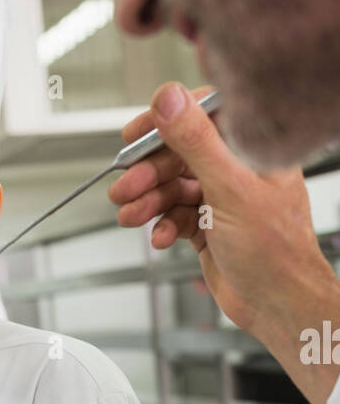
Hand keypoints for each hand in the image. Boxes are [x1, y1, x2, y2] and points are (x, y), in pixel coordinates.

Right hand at [108, 81, 339, 403]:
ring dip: (148, 201)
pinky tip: (160, 238)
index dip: (166, 121)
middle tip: (125, 187)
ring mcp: (222, 198)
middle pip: (180, 155)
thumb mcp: (229, 189)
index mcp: (252, 149)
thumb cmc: (275, 252)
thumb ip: (196, 141)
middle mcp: (237, 169)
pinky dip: (162, 226)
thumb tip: (169, 99)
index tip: (135, 134)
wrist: (277, 304)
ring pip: (173, 188)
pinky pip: (175, 216)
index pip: (202, 116)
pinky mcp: (209, 226)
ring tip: (131, 215)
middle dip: (148, 172)